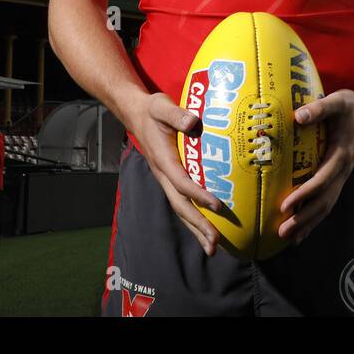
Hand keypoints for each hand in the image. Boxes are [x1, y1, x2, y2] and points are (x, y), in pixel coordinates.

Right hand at [130, 93, 225, 256]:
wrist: (135, 114)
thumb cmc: (152, 110)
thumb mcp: (162, 106)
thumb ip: (176, 114)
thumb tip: (193, 121)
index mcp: (163, 159)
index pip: (181, 181)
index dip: (198, 194)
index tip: (218, 206)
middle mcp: (162, 174)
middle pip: (180, 205)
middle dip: (198, 224)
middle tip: (215, 243)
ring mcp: (164, 179)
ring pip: (180, 209)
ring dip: (195, 229)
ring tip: (212, 248)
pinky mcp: (169, 179)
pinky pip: (181, 202)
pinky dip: (193, 219)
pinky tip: (206, 230)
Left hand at [278, 87, 353, 244]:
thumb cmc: (350, 106)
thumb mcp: (337, 101)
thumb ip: (319, 109)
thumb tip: (298, 116)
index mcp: (341, 155)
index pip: (322, 180)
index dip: (304, 194)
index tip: (286, 205)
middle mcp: (343, 171)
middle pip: (324, 201)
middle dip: (304, 218)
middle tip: (283, 231)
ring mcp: (342, 177)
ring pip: (326, 206)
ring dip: (308, 223)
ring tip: (289, 239)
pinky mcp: (338, 178)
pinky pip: (327, 202)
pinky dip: (314, 218)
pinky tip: (302, 231)